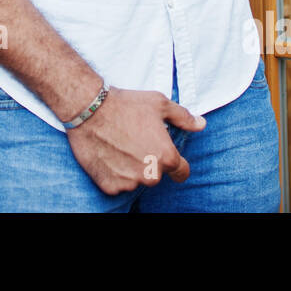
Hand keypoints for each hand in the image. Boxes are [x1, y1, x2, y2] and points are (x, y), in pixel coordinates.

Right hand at [66, 87, 206, 194]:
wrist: (89, 109)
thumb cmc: (126, 104)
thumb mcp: (159, 104)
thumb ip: (183, 117)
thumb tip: (201, 124)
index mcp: (166, 157)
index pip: (182, 172)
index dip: (176, 164)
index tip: (165, 156)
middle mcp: (151, 174)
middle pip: (157, 175)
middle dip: (149, 162)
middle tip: (134, 142)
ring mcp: (130, 182)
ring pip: (136, 180)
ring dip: (131, 169)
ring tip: (119, 146)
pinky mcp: (110, 186)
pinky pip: (117, 184)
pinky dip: (114, 174)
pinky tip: (108, 155)